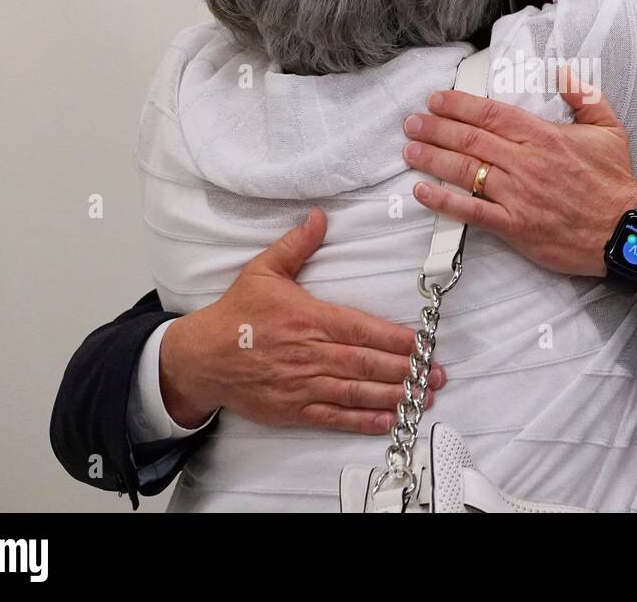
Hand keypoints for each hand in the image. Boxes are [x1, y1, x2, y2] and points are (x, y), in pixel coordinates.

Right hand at [159, 207, 445, 434]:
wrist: (200, 357)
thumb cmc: (236, 313)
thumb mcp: (263, 270)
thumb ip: (296, 245)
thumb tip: (320, 215)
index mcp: (310, 319)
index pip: (362, 329)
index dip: (396, 339)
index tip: (423, 344)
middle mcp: (311, 354)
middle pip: (366, 363)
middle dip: (406, 370)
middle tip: (436, 374)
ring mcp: (302, 385)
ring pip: (356, 392)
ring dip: (394, 396)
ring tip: (424, 397)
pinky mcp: (293, 409)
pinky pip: (334, 417)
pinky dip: (363, 420)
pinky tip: (389, 420)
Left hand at [401, 68, 636, 277]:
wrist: (623, 234)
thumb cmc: (614, 183)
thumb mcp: (609, 130)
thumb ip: (584, 96)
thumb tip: (564, 71)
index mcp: (545, 136)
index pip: (492, 114)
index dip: (459, 105)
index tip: (436, 100)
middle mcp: (527, 163)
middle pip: (471, 139)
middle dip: (436, 128)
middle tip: (412, 123)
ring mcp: (519, 195)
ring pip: (466, 171)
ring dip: (432, 158)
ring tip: (409, 150)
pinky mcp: (515, 226)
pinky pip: (472, 211)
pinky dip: (443, 200)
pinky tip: (422, 191)